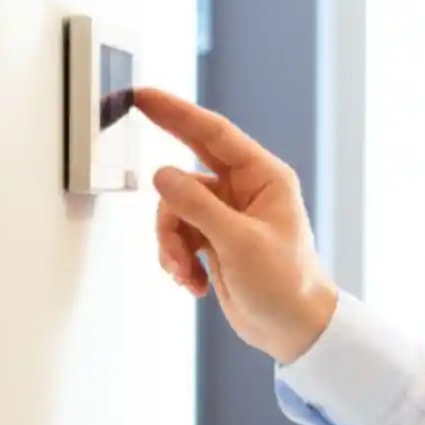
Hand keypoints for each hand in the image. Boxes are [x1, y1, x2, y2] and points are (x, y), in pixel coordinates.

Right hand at [134, 87, 337, 363]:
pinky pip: (178, 235)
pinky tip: (194, 282)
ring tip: (187, 271)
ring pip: (175, 210)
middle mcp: (246, 190)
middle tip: (130, 137)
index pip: (213, 135)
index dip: (177, 112)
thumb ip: (198, 206)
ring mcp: (228, 215)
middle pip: (189, 165)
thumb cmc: (286, 284)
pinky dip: (178, 259)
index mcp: (265, 178)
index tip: (145, 96)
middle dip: (163, 172)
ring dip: (172, 244)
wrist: (294, 329)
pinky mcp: (215, 239)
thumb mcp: (239, 242)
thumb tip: (162, 175)